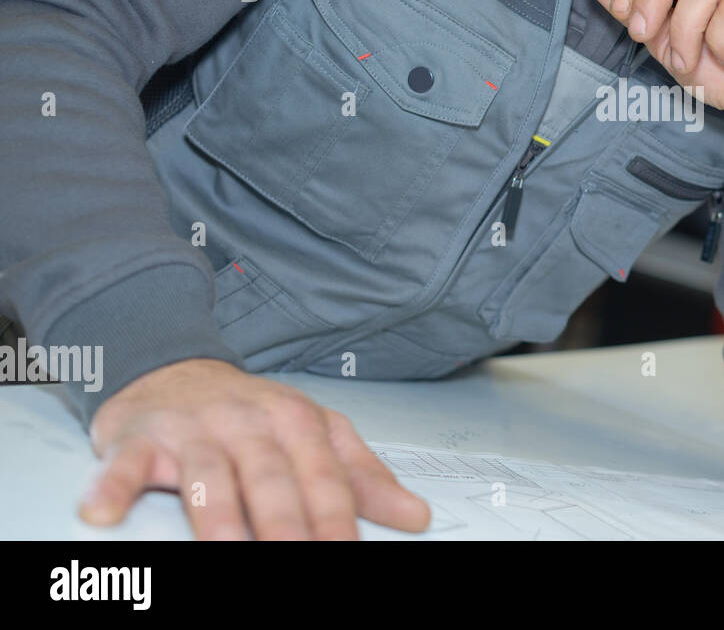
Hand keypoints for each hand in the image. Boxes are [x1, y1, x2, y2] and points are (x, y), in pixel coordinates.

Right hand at [79, 358, 430, 539]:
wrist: (173, 368)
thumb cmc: (250, 414)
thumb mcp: (315, 434)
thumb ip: (362, 477)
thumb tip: (416, 515)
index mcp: (299, 423)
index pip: (326, 480)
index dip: (339, 521)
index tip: (348, 554)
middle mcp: (248, 424)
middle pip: (271, 481)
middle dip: (287, 525)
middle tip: (299, 558)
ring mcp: (194, 430)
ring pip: (208, 476)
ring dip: (217, 516)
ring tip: (226, 550)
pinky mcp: (140, 438)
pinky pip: (125, 465)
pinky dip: (114, 487)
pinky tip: (104, 514)